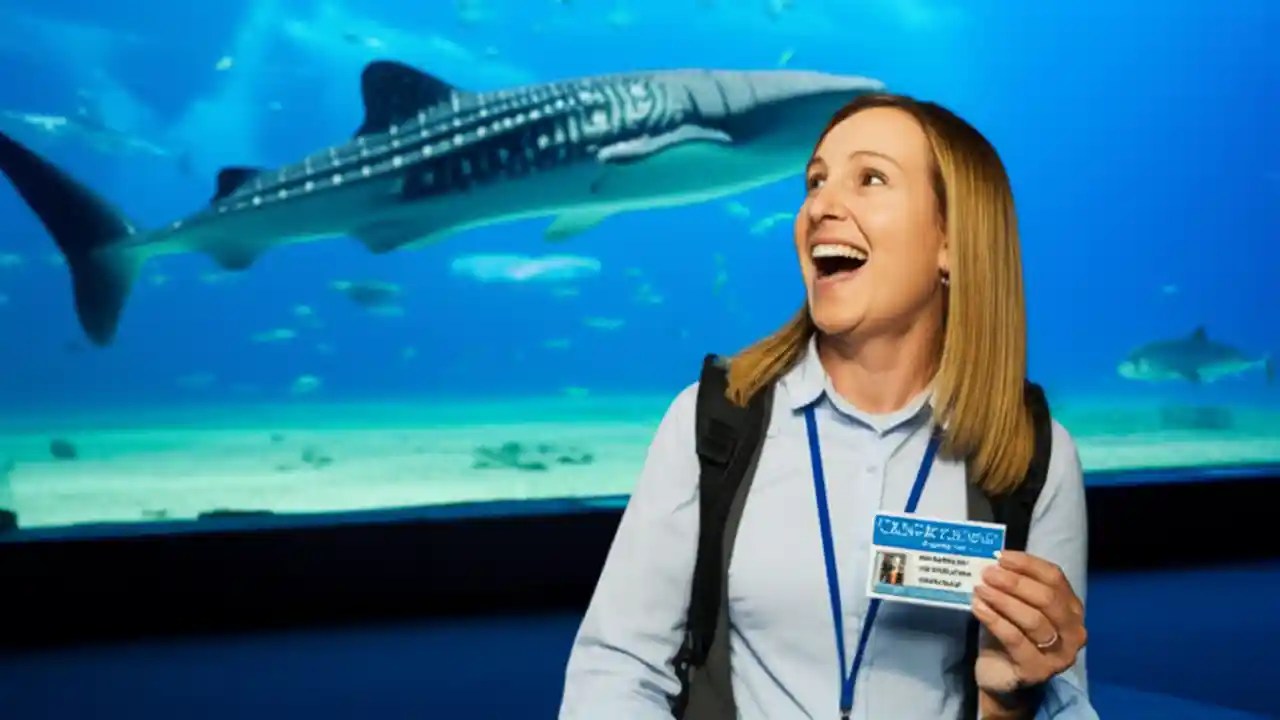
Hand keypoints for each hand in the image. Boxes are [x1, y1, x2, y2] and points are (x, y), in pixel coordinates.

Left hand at [971, 551, 1086, 692]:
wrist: (1001, 675)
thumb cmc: (1011, 634)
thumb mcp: (1017, 605)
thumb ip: (1015, 585)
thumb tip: (996, 561)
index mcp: (1072, 609)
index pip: (1055, 578)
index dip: (1028, 564)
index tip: (1001, 556)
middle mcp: (1074, 632)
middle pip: (1047, 599)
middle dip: (1016, 583)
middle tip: (988, 573)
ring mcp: (1059, 655)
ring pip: (1033, 620)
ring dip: (1004, 600)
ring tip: (980, 589)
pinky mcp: (1038, 671)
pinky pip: (1016, 640)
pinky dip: (995, 620)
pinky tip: (978, 608)